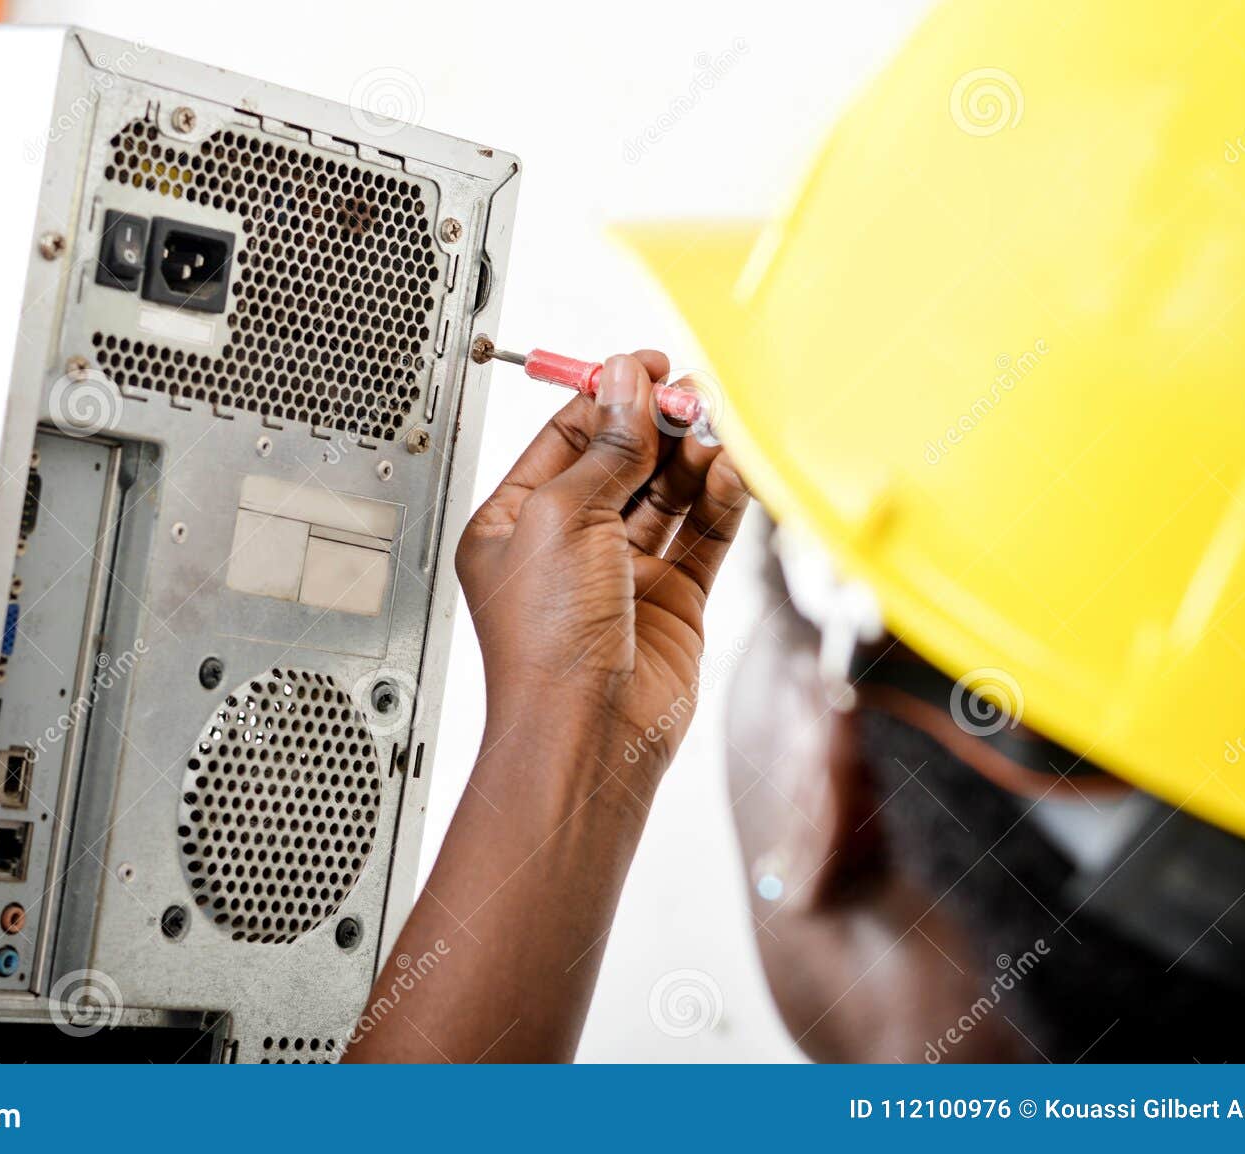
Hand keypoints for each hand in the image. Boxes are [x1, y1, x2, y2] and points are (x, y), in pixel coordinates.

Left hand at [455, 350, 748, 791]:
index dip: (609, 397)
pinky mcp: (673, 602)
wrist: (588, 735)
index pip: (566, 437)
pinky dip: (719, 501)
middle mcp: (568, 546)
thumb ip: (604, 447)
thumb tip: (624, 384)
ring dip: (692, 459)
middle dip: (658, 426)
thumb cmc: (547, 644)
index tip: (649, 368)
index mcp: (514, 523)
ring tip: (716, 432)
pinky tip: (730, 471)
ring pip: (667, 495)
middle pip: (622, 461)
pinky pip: (701, 536)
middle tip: (694, 399)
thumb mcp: (562, 518)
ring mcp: (622, 574)